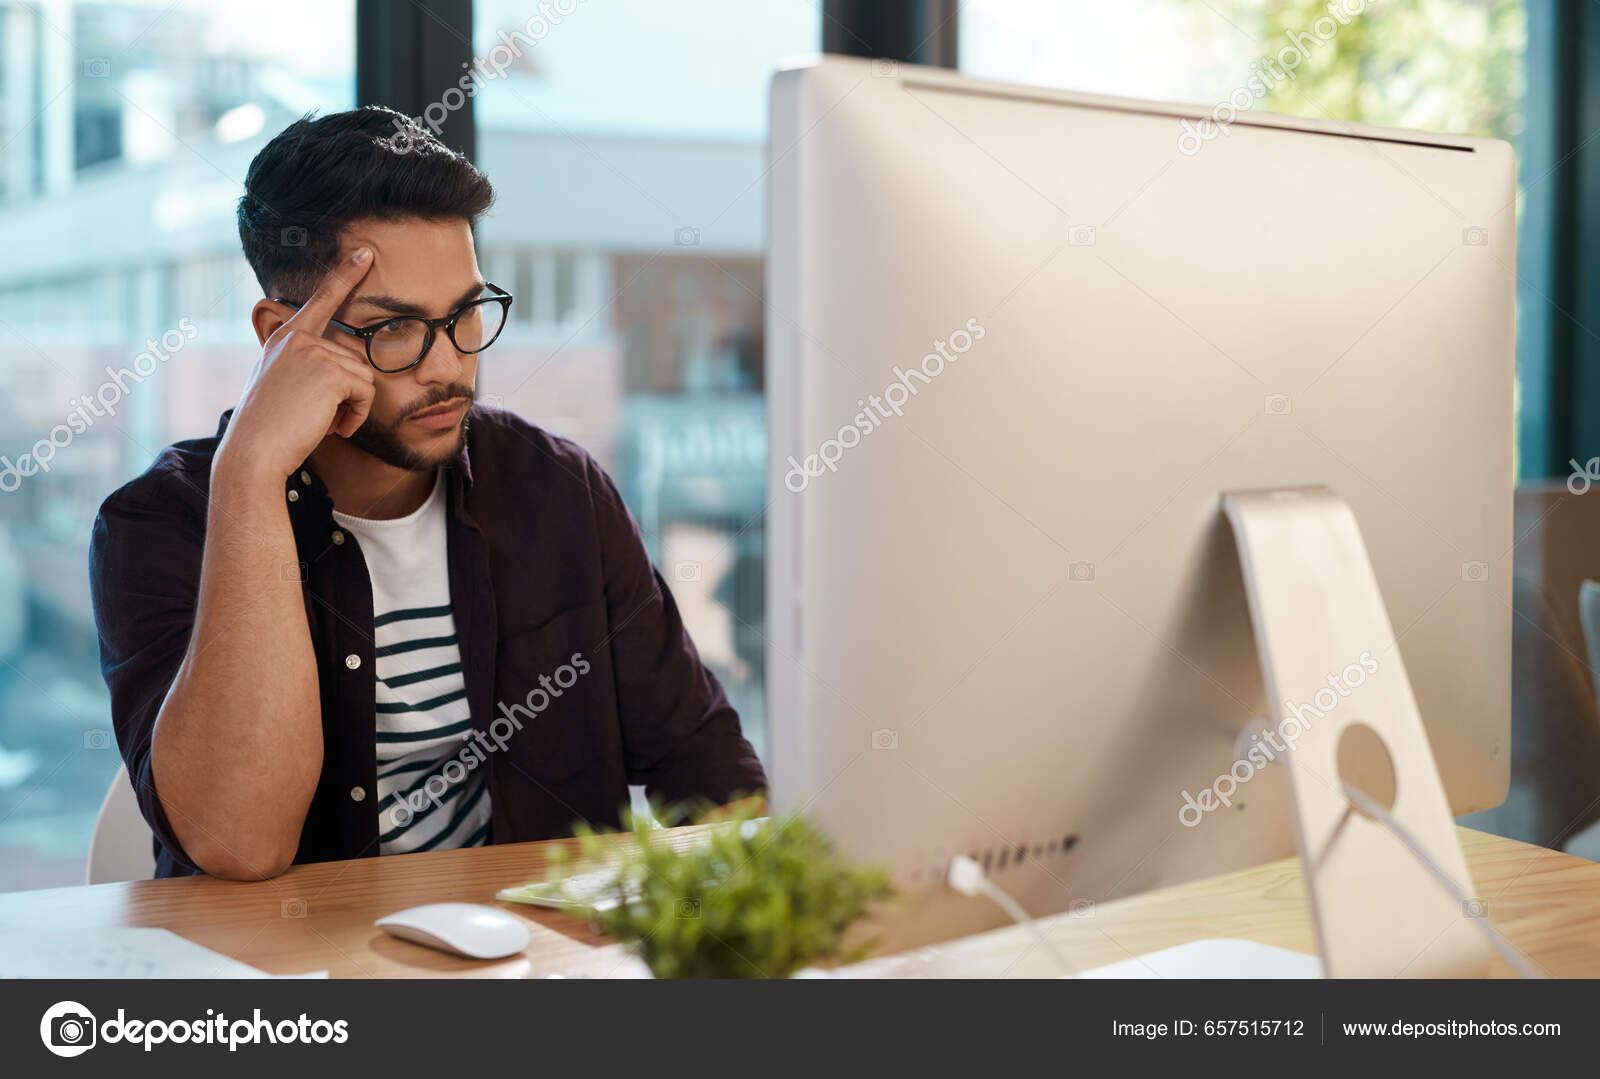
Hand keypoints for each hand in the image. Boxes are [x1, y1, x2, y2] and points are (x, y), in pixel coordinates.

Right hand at [218, 247, 376, 484]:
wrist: (253, 452)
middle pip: (355, 359)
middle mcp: (298, 338)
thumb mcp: (282, 386)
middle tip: (321, 416)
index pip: (320, 301)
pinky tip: (333, 427)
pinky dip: (357, 415)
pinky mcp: (330, 371)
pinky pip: (366, 392)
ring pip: (364, 377)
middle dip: (349, 395)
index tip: (365, 253)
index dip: (345, 275)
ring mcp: (313, 351)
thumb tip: (341, 372)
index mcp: (285, 339)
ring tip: (323, 422)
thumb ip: (305, 369)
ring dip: (353, 407)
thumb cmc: (270, 429)